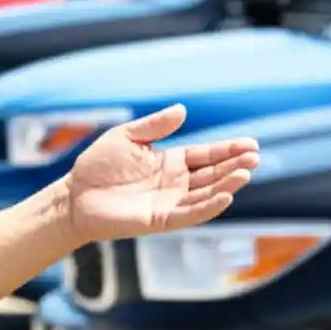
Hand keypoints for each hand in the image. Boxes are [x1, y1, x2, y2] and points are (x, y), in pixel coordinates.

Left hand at [64, 104, 259, 244]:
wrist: (75, 195)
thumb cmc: (98, 165)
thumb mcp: (126, 137)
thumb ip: (154, 126)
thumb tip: (183, 110)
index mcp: (169, 162)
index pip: (205, 155)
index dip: (227, 150)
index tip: (251, 144)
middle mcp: (175, 183)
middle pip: (212, 174)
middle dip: (234, 165)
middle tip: (255, 157)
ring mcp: (170, 202)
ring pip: (206, 194)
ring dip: (227, 185)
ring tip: (246, 173)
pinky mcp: (161, 219)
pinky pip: (190, 214)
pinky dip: (209, 206)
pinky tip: (226, 196)